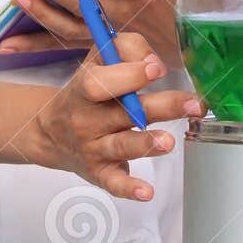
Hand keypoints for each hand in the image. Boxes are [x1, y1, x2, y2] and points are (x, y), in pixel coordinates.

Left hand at [1, 0, 183, 67]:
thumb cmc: (182, 2)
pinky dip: (32, 44)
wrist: (188, 50)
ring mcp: (105, 33)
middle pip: (86, 3)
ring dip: (39, 12)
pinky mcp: (93, 46)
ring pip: (69, 26)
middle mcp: (122, 15)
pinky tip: (5, 45)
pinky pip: (60, 45)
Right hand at [29, 31, 203, 199]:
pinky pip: (113, 182)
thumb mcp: (96, 62)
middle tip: (191, 104)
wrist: (51, 133)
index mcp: (84, 89)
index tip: (156, 69)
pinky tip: (146, 192)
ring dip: (145, 144)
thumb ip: (124, 50)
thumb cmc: (84, 94)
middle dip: (161, 107)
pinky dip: (129, 188)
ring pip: (121, 146)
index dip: (129, 74)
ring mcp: (94, 148)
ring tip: (167, 142)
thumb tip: (153, 62)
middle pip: (123, 112)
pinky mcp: (100, 172)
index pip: (101, 82)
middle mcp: (87, 119)